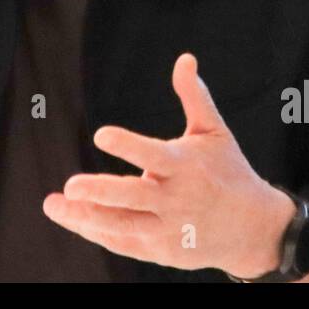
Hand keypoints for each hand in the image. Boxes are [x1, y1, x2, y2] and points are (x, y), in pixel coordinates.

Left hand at [42, 52, 295, 276]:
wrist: (254, 229)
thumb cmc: (228, 171)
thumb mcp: (215, 131)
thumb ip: (194, 96)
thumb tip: (185, 58)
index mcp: (186, 166)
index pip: (153, 155)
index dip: (127, 145)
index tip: (100, 135)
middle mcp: (176, 199)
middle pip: (133, 196)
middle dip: (100, 192)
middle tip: (70, 186)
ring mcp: (168, 229)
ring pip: (122, 225)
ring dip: (85, 218)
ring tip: (54, 205)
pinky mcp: (161, 250)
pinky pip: (123, 242)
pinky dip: (97, 232)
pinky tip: (74, 219)